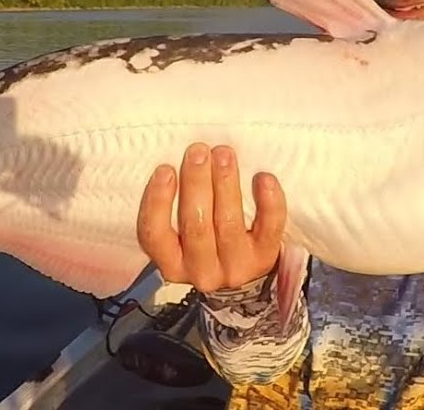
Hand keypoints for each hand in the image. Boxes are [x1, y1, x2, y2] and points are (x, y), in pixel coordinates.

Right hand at [137, 143, 286, 291]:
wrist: (247, 272)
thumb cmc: (209, 241)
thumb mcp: (182, 236)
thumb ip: (177, 206)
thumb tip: (184, 160)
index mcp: (172, 264)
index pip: (155, 235)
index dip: (157, 201)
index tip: (166, 169)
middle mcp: (202, 270)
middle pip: (195, 226)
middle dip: (196, 183)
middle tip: (198, 151)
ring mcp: (236, 266)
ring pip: (228, 223)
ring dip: (225, 184)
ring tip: (224, 155)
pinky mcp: (265, 257)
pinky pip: (268, 227)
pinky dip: (268, 201)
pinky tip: (263, 178)